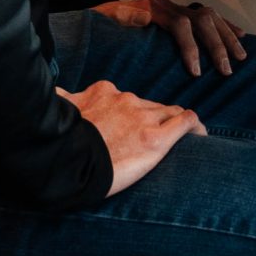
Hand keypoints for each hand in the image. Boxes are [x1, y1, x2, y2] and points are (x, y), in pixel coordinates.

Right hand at [65, 79, 203, 194]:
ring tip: (184, 137)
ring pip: (170, 112)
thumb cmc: (57, 141)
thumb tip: (53, 93)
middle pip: (151, 105)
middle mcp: (126, 100)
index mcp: (103, 93)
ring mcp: (142, 118)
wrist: (65, 162)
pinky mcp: (155, 139)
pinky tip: (202, 135)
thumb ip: (60, 99)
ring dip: (176, 123)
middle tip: (159, 135)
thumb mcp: (57, 110)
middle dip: (157, 118)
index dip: (136, 111)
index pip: (128, 98)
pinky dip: (195, 127)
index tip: (135, 123)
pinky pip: (185, 123)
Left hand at [94, 0, 249, 77]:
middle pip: (202, 19)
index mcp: (154, 9)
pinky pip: (210, 16)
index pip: (180, 25)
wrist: (100, 13)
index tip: (196, 72)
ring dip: (227, 36)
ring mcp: (178, 7)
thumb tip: (143, 16)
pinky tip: (241, 35)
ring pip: (210, 16)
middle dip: (217, 45)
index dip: (191, 48)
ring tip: (240, 57)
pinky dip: (226, 25)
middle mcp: (170, 5)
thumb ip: (124, 17)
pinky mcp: (182, 12)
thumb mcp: (109, 18)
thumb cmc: (105, 22)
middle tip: (226, 70)